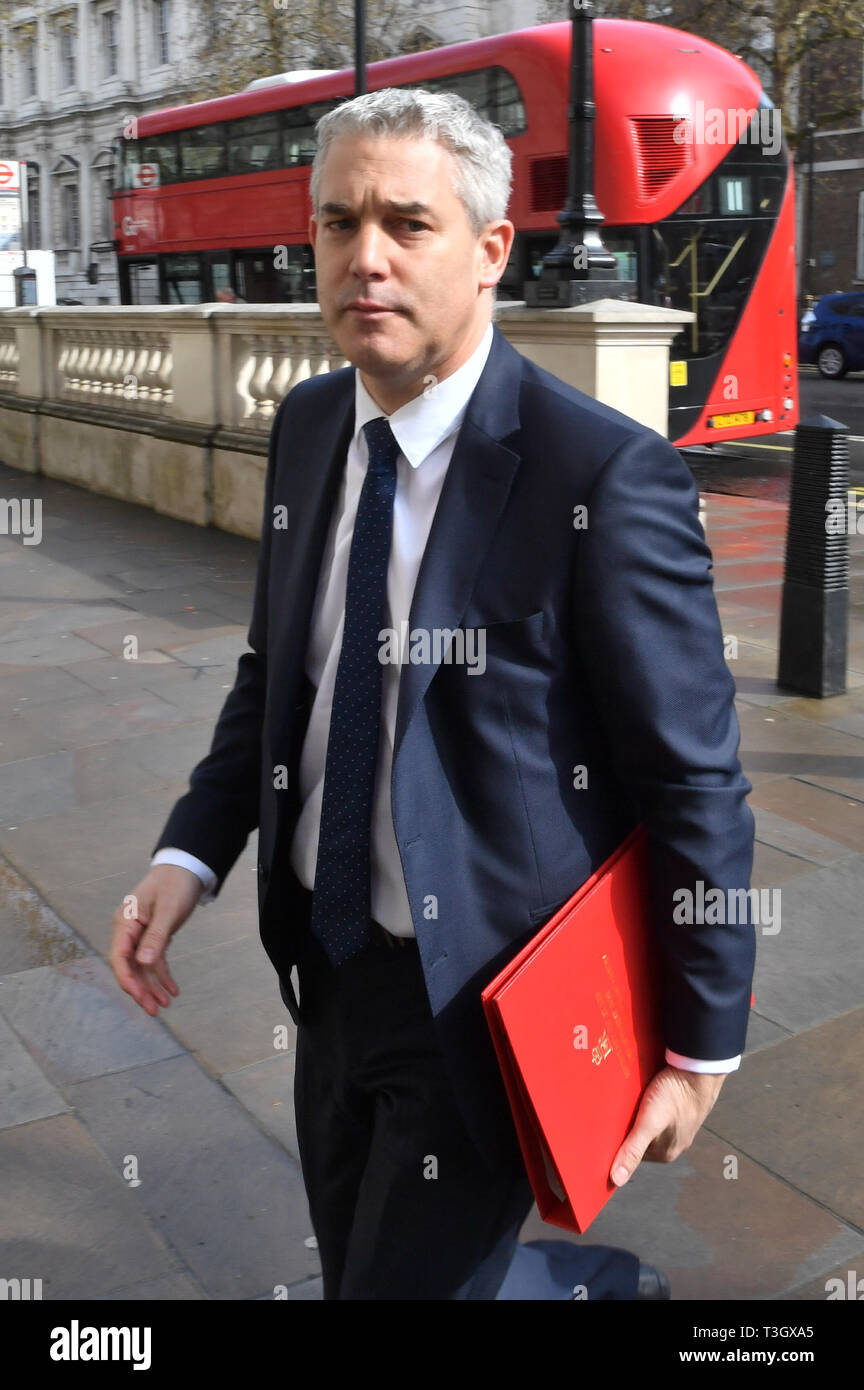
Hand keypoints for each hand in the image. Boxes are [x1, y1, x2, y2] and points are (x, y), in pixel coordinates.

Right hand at [109, 864, 202, 1016]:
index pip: (119, 957)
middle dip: (140, 989)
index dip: (128, 980)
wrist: (187, 868)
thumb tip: (142, 963)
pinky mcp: (152, 936)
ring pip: (141, 967)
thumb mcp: (169, 910)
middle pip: (128, 966)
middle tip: (156, 1011)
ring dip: (151, 986)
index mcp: (125, 921)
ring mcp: (139, 934)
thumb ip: (156, 937)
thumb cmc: (176, 884)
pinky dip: (162, 975)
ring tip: (166, 1005)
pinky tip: (173, 990)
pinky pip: (153, 960)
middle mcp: (128, 930)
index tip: (140, 997)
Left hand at [609, 1065, 727, 1186]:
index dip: (617, 1140)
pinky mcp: (680, 1109)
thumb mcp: (648, 1123)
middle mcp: (673, 1144)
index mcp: (664, 1154)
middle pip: (639, 1138)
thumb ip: (633, 1150)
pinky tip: (647, 1093)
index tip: (607, 1126)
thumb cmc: (674, 1095)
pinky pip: (659, 1111)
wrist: (700, 1070)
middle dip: (628, 1126)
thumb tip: (617, 1180)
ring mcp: (678, 1127)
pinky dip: (650, 1104)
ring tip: (633, 1099)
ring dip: (639, 1114)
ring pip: (649, 1124)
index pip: (630, 1153)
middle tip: (619, 1109)